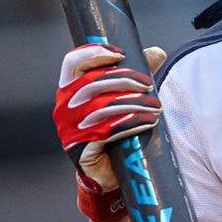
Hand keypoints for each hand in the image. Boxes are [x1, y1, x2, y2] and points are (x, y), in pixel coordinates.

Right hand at [53, 44, 165, 190]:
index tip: (121, 54)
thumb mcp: (124, 96)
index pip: (73, 63)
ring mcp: (70, 129)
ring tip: (156, 107)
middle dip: (125, 80)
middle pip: (92, 82)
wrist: (107, 169)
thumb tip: (157, 52)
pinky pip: (108, 131)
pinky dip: (132, 123)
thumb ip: (137, 73)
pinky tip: (148, 121)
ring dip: (134, 103)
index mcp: (69, 89)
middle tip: (149, 85)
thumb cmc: (113, 126)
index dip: (94, 53)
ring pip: (103, 107)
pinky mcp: (81, 148)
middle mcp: (64, 107)